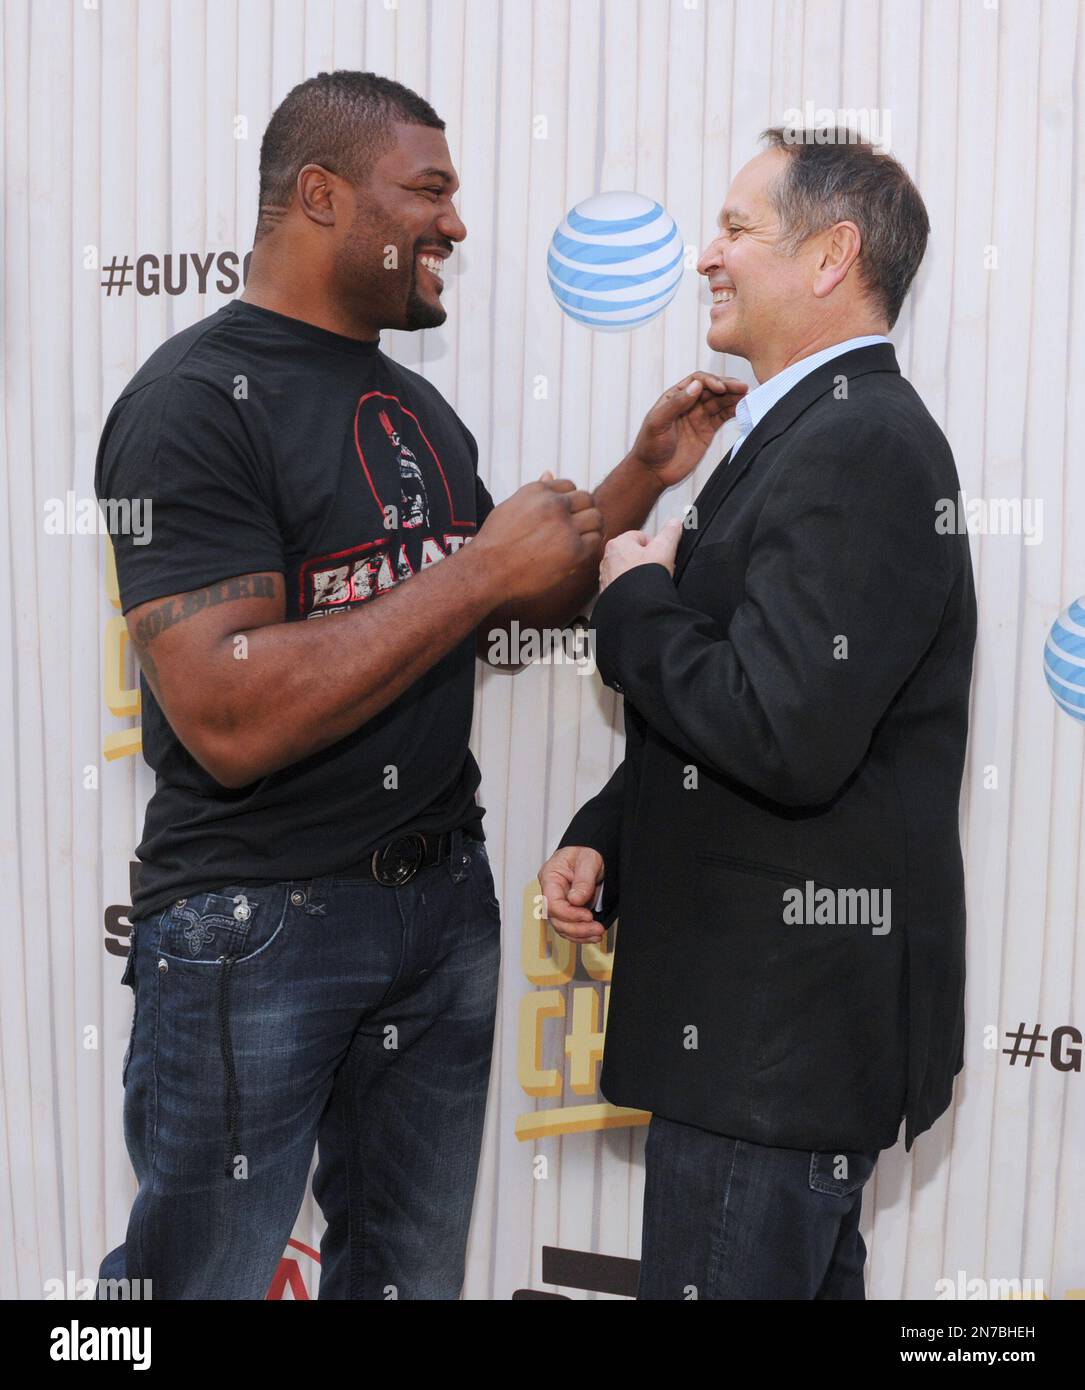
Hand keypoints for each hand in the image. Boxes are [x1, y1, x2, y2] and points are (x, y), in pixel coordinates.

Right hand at [474, 474, 602, 600]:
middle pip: (587, 499)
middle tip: (575, 530)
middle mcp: (554, 504)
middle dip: (584, 513)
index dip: (570, 502)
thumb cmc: (496, 541)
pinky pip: (595, 540)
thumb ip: (535, 491)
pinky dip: (589, 546)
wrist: (487, 570)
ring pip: (596, 518)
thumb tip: (549, 472)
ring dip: (591, 528)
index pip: (570, 487)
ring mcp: (565, 526)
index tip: (563, 517)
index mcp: (538, 491)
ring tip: (579, 541)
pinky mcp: (573, 549)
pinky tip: (576, 553)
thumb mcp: (511, 506)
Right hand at [538, 845, 605, 942]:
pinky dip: (581, 934)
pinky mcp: (569, 910)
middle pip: (556, 919)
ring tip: (597, 933)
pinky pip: (570, 926)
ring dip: (580, 934)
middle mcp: (551, 892)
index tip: (587, 915)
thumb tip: (575, 900)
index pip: (552, 903)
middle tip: (596, 928)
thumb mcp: (588, 860)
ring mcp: (559, 902)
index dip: (569, 914)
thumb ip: (582, 880)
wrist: (593, 852)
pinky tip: (592, 934)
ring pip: (562, 926)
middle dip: (577, 928)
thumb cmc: (587, 851)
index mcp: (550, 877)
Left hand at [599, 517, 682, 591]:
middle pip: (635, 554)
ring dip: (639, 576)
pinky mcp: (609, 593)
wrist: (634, 608)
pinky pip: (624, 587)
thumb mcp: (664, 549)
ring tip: (649, 583)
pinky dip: (632, 588)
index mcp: (617, 544)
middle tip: (657, 570)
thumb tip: (675, 523)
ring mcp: (606, 578)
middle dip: (647, 562)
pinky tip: (641, 592)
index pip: (642, 537)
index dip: (656, 546)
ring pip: (629, 571)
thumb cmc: (643, 579)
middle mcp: (607, 560)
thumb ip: (670, 533)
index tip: (662, 556)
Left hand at [631, 371, 747, 488]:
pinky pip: (723, 417)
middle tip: (743, 387)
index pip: (697, 381)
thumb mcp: (658, 422)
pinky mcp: (707, 430)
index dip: (711, 381)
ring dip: (733, 397)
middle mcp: (689, 403)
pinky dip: (733, 411)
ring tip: (747, 396)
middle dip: (728, 386)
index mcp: (675, 396)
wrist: (654, 471)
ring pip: (720, 402)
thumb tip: (697, 385)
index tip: (721, 388)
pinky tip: (742, 408)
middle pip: (712, 389)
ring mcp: (699, 417)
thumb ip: (676, 403)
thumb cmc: (649, 445)